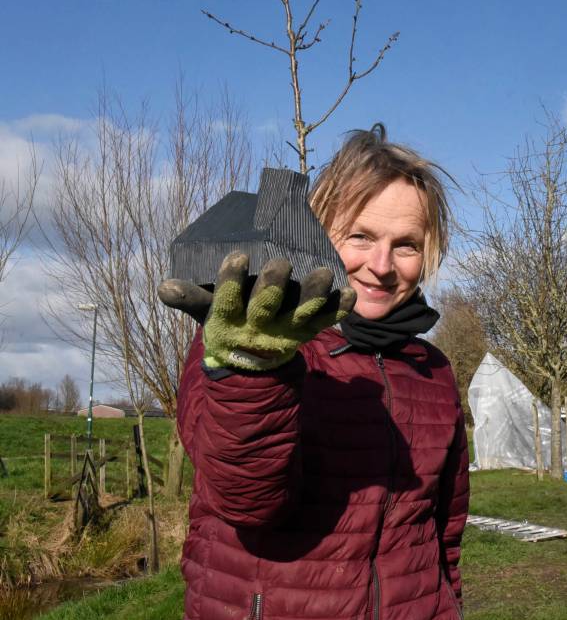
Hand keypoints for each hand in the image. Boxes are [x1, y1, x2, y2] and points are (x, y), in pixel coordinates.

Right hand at [158, 251, 355, 370]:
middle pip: (266, 307)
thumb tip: (164, 287)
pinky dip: (338, 310)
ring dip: (313, 295)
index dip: (231, 282)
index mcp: (229, 322)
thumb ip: (190, 298)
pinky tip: (350, 294)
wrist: (252, 363)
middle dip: (273, 286)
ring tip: (324, 274)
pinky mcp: (307, 332)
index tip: (237, 256)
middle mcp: (259, 328)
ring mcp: (286, 331)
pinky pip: (325, 322)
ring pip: (301, 313)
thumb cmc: (228, 325)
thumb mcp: (206, 315)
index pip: (227, 302)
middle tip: (280, 263)